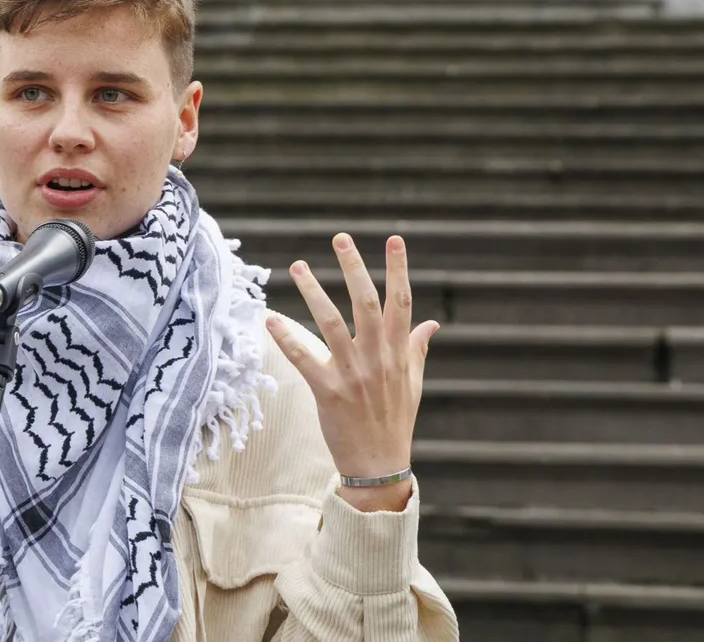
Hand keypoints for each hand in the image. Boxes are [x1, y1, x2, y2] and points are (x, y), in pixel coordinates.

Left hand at [267, 234, 438, 512]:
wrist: (380, 465)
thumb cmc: (395, 420)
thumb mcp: (413, 383)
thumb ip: (418, 348)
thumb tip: (433, 323)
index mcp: (397, 352)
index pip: (401, 301)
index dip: (398, 269)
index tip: (394, 239)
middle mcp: (376, 358)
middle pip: (365, 303)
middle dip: (353, 267)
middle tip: (340, 238)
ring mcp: (352, 374)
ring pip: (330, 324)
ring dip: (312, 293)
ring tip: (297, 266)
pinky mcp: (328, 392)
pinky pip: (304, 359)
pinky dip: (286, 340)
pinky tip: (270, 320)